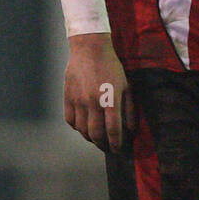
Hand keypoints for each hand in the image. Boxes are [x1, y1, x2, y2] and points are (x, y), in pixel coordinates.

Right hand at [63, 32, 134, 152]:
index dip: (116, 144)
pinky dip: (77, 128)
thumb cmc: (112, 67)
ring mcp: (78, 101)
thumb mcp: (127, 86)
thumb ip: (130, 109)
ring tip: (97, 139)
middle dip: (103, 145)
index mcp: (110, 100)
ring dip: (90, 138)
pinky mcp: (67, 97)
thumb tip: (131, 130)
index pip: (113, 130)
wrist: (90, 49)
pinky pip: (70, 120)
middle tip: (107, 147)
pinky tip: (84, 127)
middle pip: (96, 134)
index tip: (118, 150)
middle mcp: (93, 102)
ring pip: (82, 130)